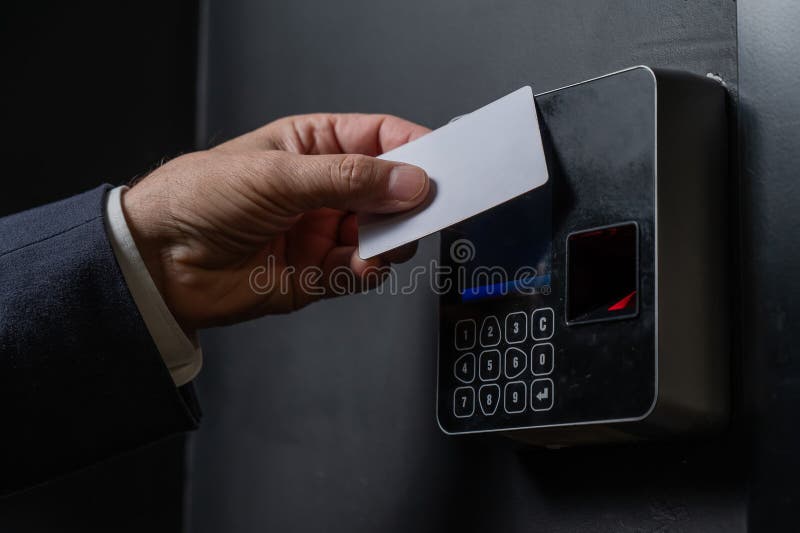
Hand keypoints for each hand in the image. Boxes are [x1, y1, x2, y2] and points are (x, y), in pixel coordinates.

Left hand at [122, 113, 429, 331]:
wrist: (158, 263)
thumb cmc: (198, 197)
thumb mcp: (276, 174)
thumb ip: (347, 179)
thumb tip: (407, 180)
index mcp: (313, 147)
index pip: (380, 140)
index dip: (416, 150)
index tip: (443, 165)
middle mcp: (323, 189)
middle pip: (390, 190)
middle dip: (410, 200)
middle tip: (425, 208)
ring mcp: (322, 231)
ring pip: (383, 235)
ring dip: (391, 240)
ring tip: (385, 241)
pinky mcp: (318, 273)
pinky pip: (361, 271)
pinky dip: (370, 270)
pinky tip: (363, 264)